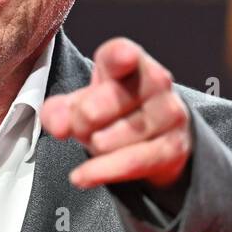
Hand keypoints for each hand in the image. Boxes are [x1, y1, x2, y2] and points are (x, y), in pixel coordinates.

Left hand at [40, 37, 191, 189]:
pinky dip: (105, 170)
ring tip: (93, 143)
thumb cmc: (110, 113)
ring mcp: (169, 114)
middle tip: (79, 126)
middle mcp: (155, 81)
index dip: (121, 56)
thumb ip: (59, 112)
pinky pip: (135, 160)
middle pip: (113, 97)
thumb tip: (58, 126)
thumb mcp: (79, 107)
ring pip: (126, 131)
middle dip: (85, 117)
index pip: (120, 54)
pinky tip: (81, 177)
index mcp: (128, 62)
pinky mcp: (174, 147)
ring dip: (98, 144)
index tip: (124, 57)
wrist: (152, 141)